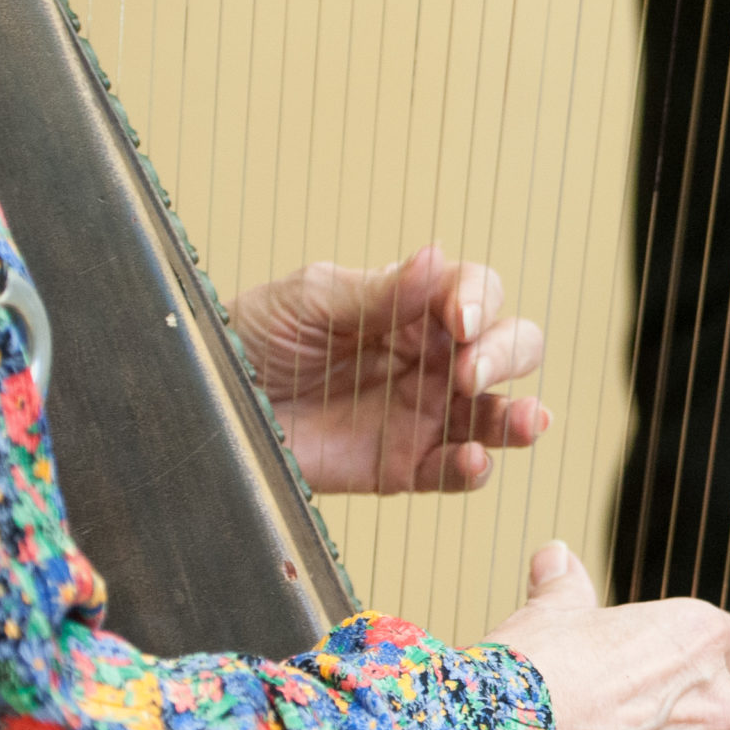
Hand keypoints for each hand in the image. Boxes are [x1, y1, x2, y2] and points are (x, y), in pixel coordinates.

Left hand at [231, 245, 548, 494]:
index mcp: (411, 309)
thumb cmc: (247, 339)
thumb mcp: (309, 301)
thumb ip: (380, 292)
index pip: (476, 294)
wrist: (203, 406)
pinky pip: (455, 472)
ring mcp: (422, 415)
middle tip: (471, 371)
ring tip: (527, 422)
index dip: (480, 302)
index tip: (460, 319)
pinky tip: (471, 459)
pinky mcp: (403, 466)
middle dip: (507, 355)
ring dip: (521, 417)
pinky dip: (474, 468)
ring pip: (497, 414)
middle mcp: (429, 360)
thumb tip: (439, 257)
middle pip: (508, 349)